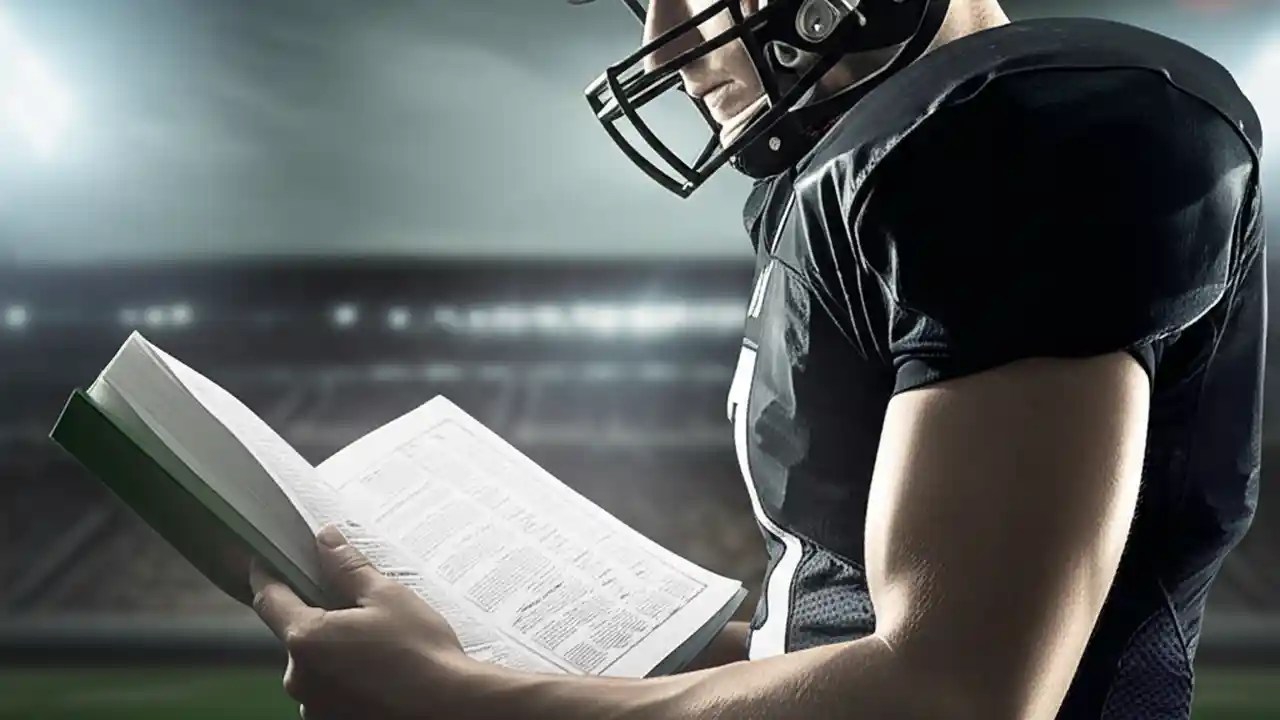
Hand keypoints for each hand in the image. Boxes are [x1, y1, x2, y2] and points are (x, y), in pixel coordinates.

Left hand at [250, 526, 477, 719]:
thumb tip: (325, 540)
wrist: (451, 710)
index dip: (267, 574)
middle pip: (296, 633)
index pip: (268, 598)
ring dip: (334, 650)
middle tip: (356, 605)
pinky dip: (346, 676)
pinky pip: (329, 690)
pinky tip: (380, 670)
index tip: (268, 559)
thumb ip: (348, 568)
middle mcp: (300, 679)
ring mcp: (314, 707)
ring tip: (378, 644)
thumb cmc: (422, 655)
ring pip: (315, 664)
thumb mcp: (388, 597)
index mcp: (307, 639)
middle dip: (319, 616)